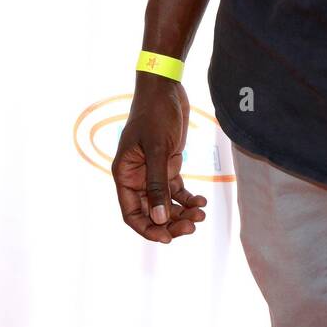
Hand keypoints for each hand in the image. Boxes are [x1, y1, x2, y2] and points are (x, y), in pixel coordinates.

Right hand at [111, 76, 207, 243]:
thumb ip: (157, 184)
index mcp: (124, 175)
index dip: (148, 229)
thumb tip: (159, 219)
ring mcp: (153, 172)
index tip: (168, 238)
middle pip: (151, 212)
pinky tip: (202, 202)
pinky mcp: (167, 165)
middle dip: (170, 222)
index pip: (131, 213)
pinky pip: (176, 190)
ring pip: (165, 203)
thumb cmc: (155, 114)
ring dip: (181, 212)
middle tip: (192, 226)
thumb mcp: (157, 149)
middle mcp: (137, 177)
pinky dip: (188, 198)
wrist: (165, 88)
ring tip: (200, 214)